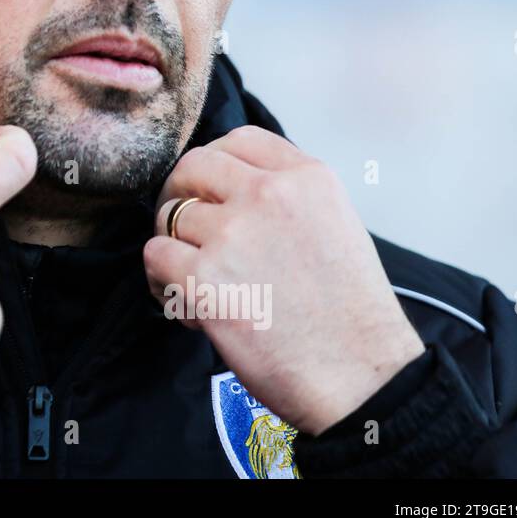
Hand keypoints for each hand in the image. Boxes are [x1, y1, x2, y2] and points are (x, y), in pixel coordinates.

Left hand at [142, 125, 424, 434]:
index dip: (215, 164)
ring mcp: (233, 235)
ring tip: (197, 280)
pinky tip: (187, 303)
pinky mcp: (204, 279)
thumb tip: (228, 187)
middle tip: (185, 229)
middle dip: (180, 194)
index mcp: (308, 178)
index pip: (238, 139)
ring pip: (170, 216)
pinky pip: (155, 256)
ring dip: (174, 246)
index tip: (211, 189)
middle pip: (193, 167)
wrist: (361, 378)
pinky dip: (161, 280)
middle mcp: (269, 196)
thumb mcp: (335, 225)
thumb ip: (287, 197)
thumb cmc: (349, 315)